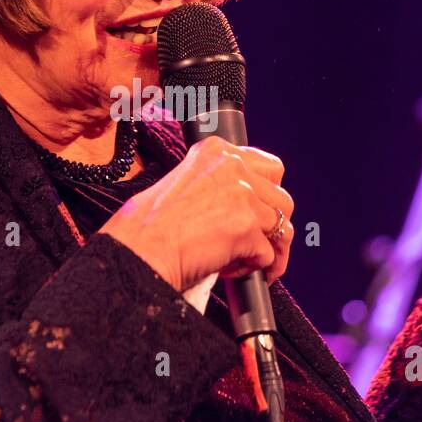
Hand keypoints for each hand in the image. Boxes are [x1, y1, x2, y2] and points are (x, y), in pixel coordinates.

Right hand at [100, 138, 294, 292]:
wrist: (138, 248)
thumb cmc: (148, 226)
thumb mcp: (184, 183)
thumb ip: (217, 184)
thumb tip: (244, 207)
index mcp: (216, 151)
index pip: (269, 167)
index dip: (268, 195)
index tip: (260, 213)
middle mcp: (232, 167)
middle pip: (282, 198)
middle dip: (275, 226)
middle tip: (258, 245)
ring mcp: (242, 196)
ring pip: (283, 228)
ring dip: (269, 251)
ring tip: (245, 263)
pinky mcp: (246, 227)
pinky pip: (268, 255)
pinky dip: (255, 269)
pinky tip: (229, 271)